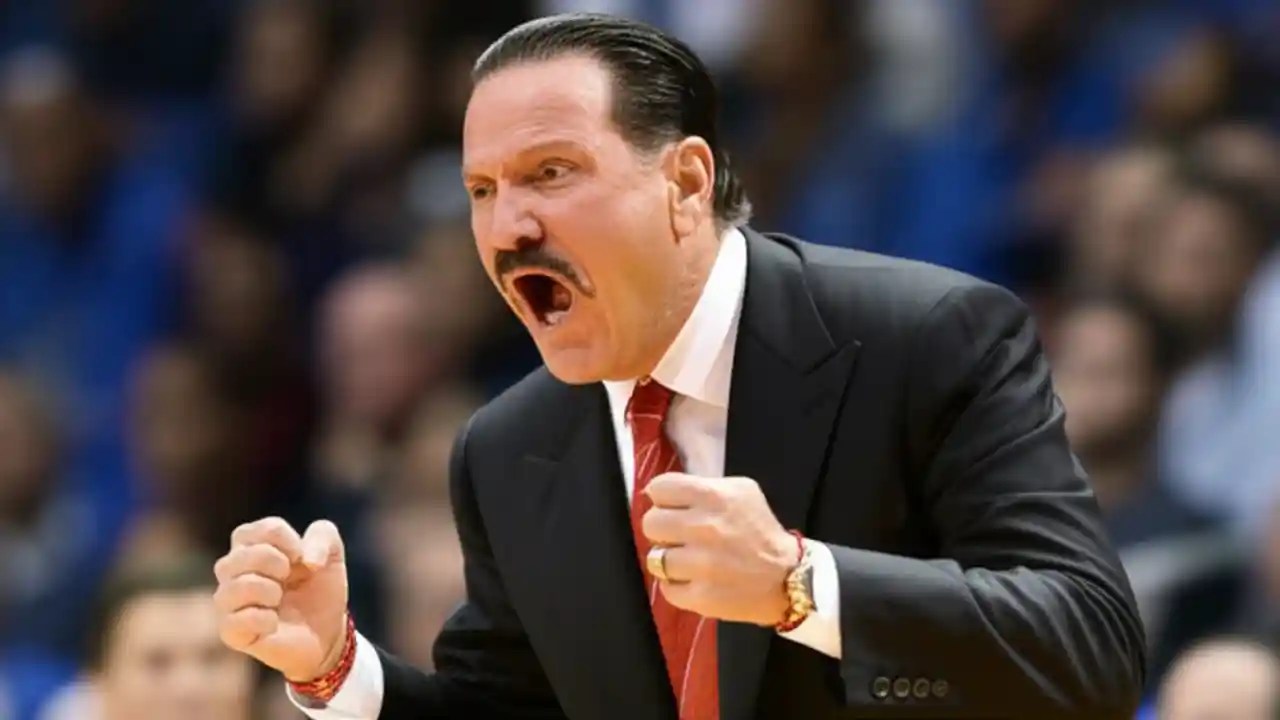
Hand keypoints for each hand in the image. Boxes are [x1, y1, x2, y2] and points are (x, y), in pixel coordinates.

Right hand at [214, 517, 348, 682]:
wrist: (326, 634)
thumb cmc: (320, 591)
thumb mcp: (332, 554)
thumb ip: (324, 535)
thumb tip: (307, 559)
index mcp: (252, 548)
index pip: (255, 531)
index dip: (285, 540)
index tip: (300, 556)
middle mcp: (233, 572)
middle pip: (239, 556)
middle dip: (273, 563)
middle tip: (288, 578)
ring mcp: (229, 603)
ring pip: (233, 587)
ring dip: (267, 590)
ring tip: (279, 600)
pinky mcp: (232, 632)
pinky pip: (234, 621)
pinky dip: (262, 619)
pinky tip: (274, 623)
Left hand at [642, 473, 797, 625]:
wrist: (789, 577)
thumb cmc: (761, 530)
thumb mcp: (740, 491)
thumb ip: (703, 487)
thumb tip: (661, 493)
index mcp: (714, 496)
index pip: (659, 488)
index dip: (664, 499)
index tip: (672, 508)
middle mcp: (704, 528)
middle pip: (650, 523)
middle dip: (663, 530)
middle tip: (679, 537)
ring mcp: (702, 565)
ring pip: (655, 558)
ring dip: (669, 561)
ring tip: (688, 562)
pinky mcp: (701, 597)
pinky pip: (666, 588)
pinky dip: (676, 586)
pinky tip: (694, 581)